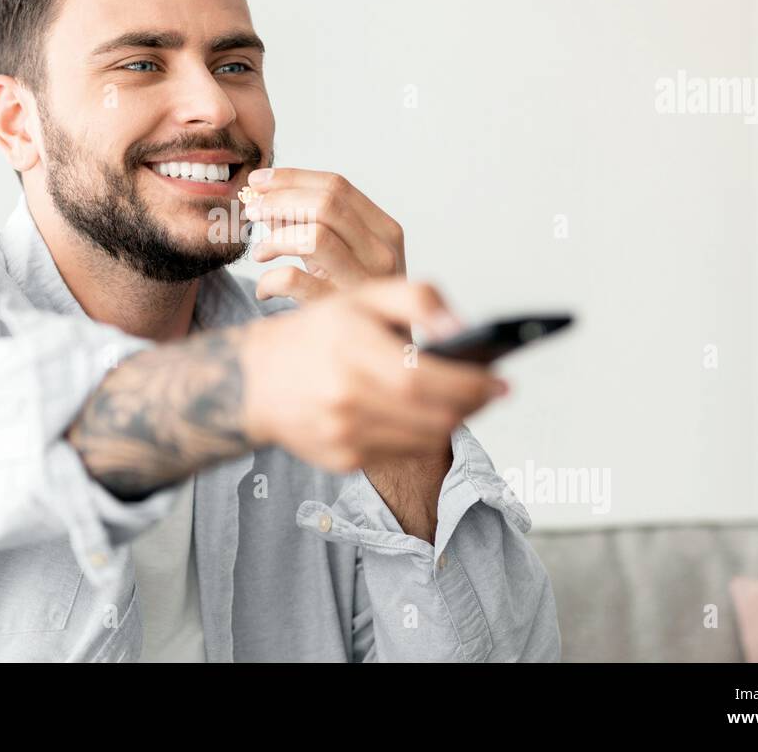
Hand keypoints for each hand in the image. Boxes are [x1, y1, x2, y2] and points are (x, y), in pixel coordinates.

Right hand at [237, 278, 504, 472]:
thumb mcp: (359, 297)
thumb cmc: (317, 335)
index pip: (424, 378)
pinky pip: (402, 453)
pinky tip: (424, 414)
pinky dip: (422, 434)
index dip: (471, 385)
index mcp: (349, 350)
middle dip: (473, 404)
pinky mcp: (342, 460)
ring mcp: (342, 434)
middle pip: (432, 415)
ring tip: (465, 400)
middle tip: (493, 391)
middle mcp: (343, 397)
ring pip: (424, 438)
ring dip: (453, 420)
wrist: (254, 381)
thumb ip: (415, 297)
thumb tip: (462, 325)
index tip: (503, 381)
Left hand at [244, 168, 406, 303]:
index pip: (337, 186)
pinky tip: (264, 289)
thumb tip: (265, 196)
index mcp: (384, 230)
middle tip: (251, 209)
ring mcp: (365, 282)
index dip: (292, 178)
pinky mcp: (342, 311)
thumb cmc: (356, 298)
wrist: (383, 354)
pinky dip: (270, 280)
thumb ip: (309, 224)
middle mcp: (382, 252)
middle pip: (326, 204)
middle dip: (280, 200)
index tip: (258, 181)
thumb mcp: (342, 255)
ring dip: (275, 238)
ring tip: (259, 252)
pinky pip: (296, 281)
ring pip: (315, 236)